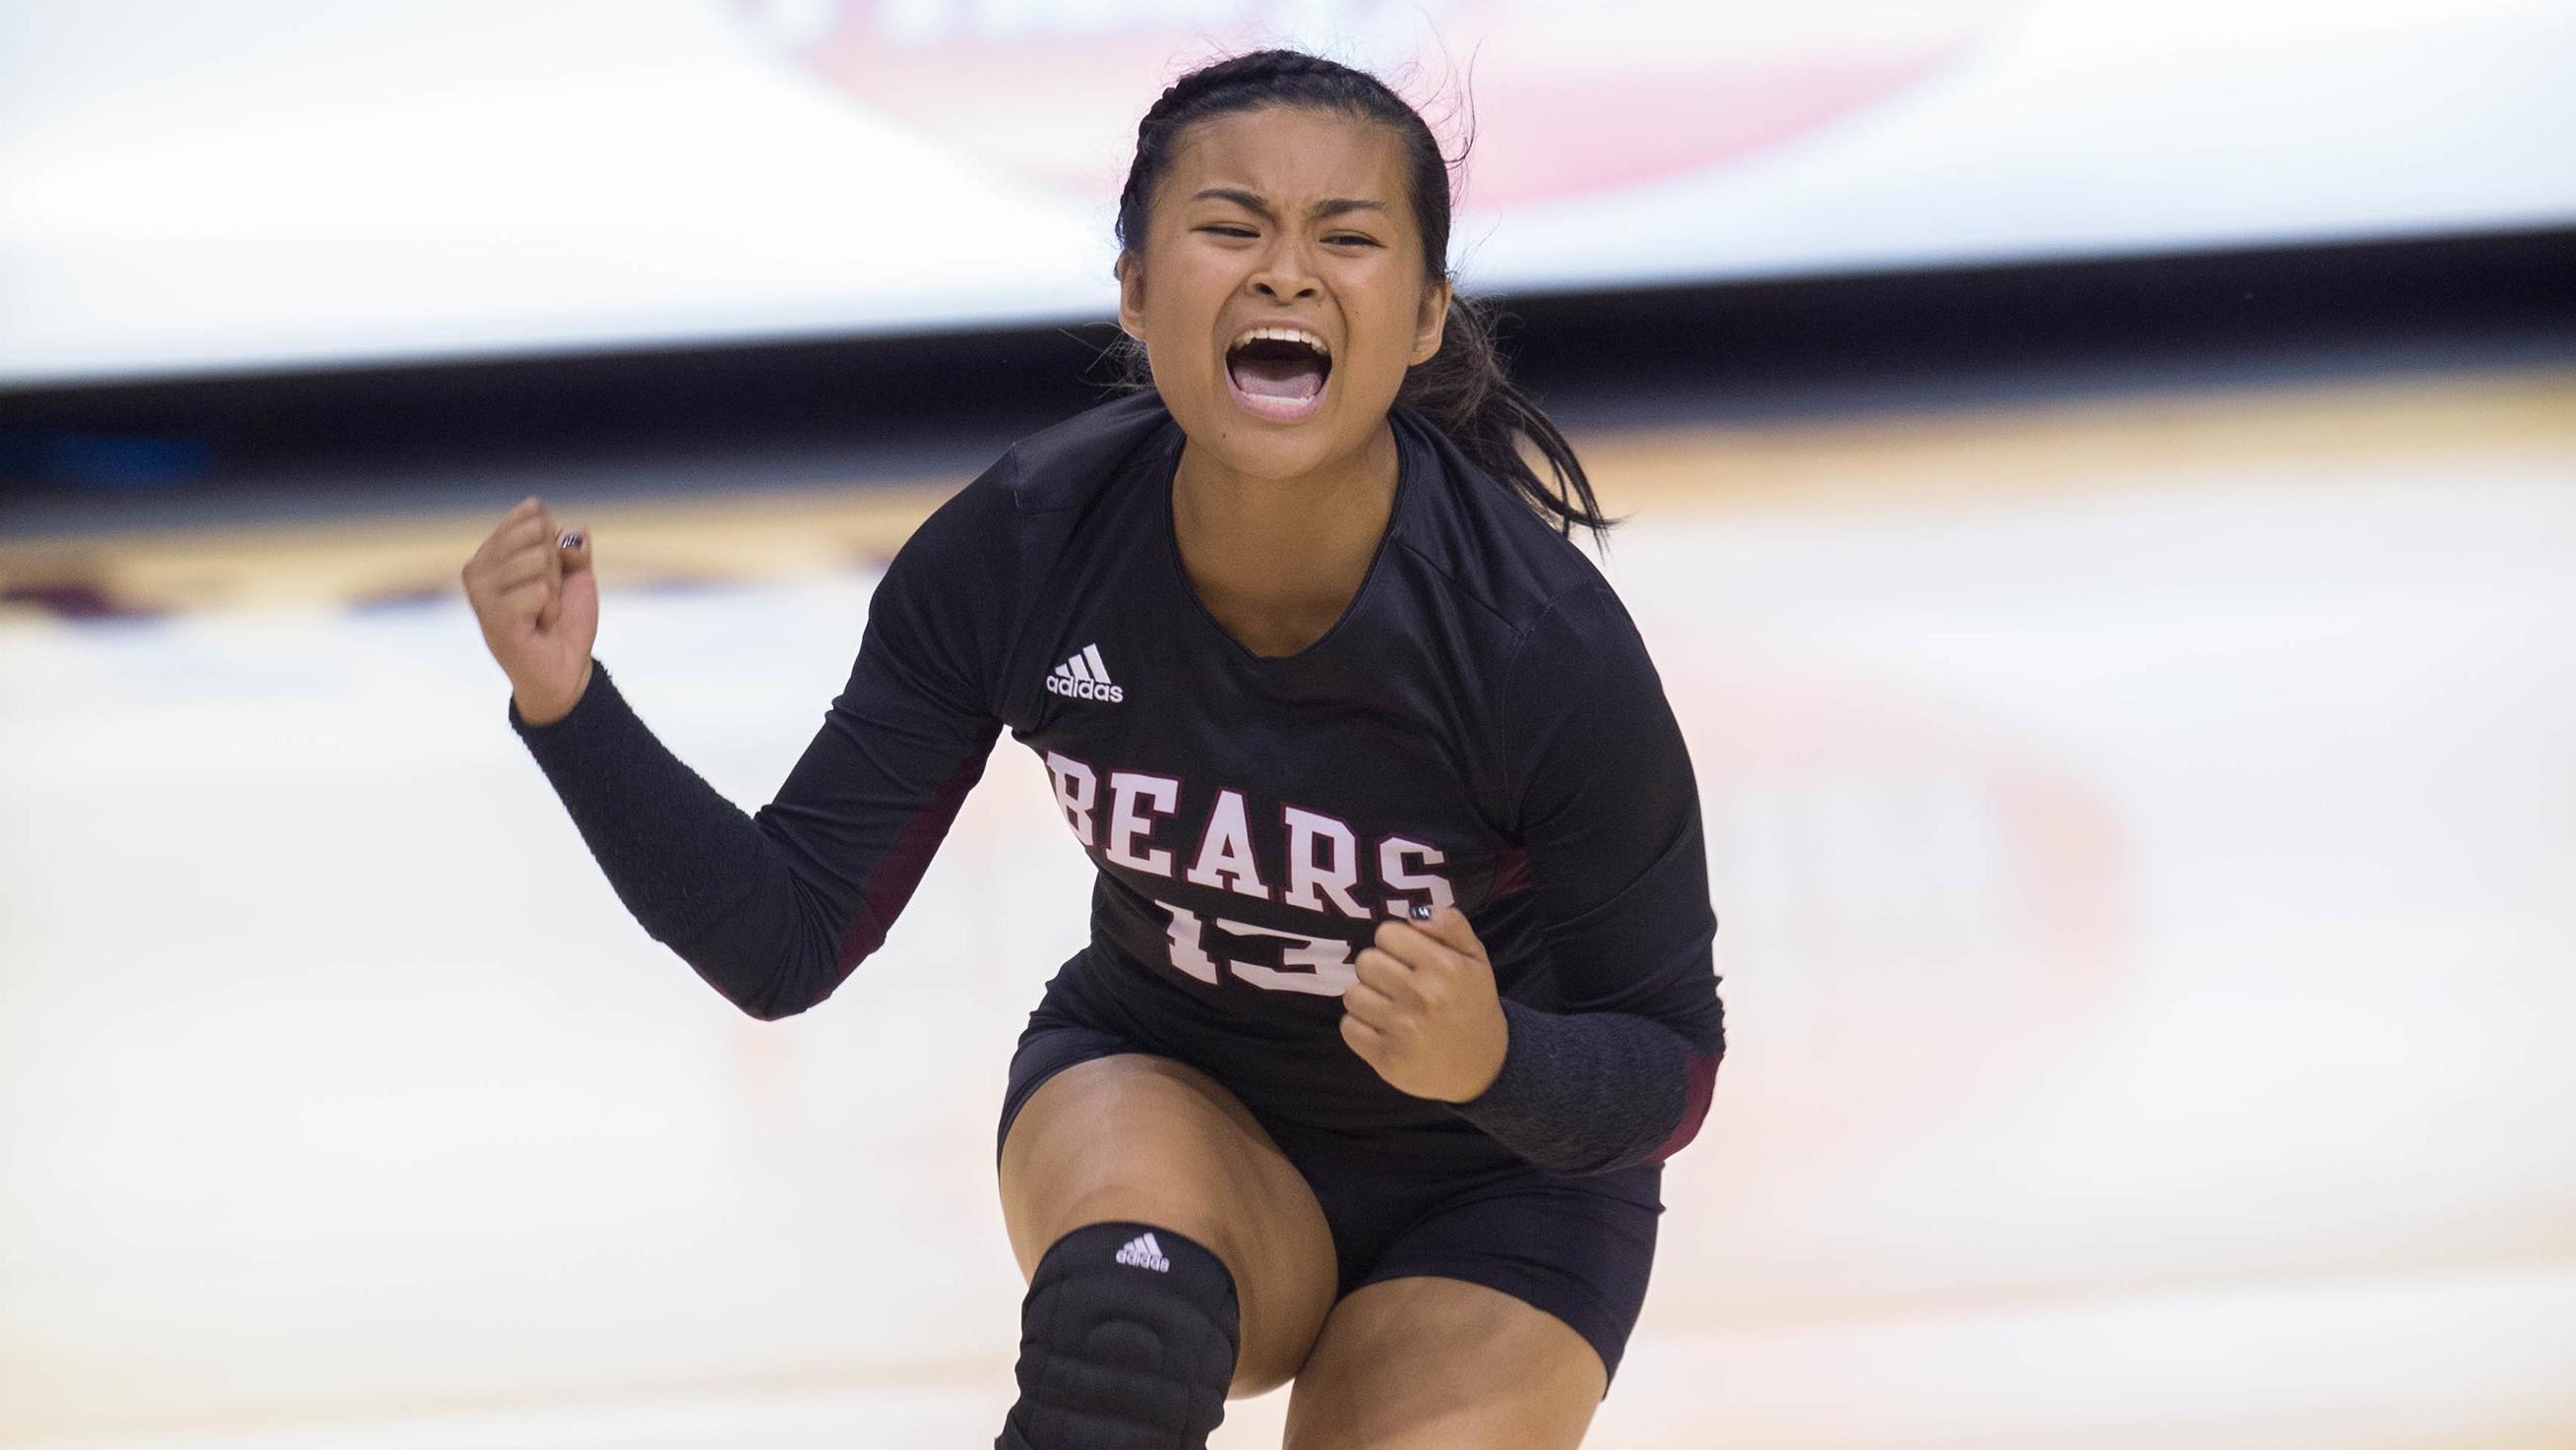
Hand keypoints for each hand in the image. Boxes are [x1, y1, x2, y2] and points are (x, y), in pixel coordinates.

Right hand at [461, 497, 596, 724]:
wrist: (566, 669)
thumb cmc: (564, 620)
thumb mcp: (575, 572)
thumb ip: (572, 543)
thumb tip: (565, 532)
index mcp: (492, 551)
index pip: (532, 515)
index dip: (559, 545)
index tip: (553, 574)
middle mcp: (477, 567)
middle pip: (538, 535)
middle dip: (557, 568)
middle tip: (547, 598)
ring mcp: (480, 592)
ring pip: (539, 560)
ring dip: (554, 591)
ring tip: (542, 613)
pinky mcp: (492, 615)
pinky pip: (539, 590)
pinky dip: (551, 609)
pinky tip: (537, 626)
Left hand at [1341, 906, 1508, 1102]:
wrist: (1483, 1066)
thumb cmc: (1473, 1005)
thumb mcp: (1475, 958)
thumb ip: (1450, 925)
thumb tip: (1414, 912)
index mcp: (1445, 966)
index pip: (1386, 933)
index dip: (1394, 944)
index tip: (1407, 959)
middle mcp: (1423, 996)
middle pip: (1365, 961)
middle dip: (1379, 970)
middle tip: (1398, 985)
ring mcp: (1402, 1030)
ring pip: (1352, 994)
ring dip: (1368, 999)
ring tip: (1391, 1009)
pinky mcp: (1386, 1058)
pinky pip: (1348, 1027)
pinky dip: (1361, 1028)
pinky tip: (1383, 1030)